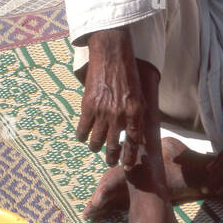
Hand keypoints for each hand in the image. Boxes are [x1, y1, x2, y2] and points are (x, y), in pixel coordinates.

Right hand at [76, 27, 148, 167]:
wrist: (111, 55)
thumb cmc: (128, 74)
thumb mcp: (140, 96)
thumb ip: (138, 116)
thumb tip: (138, 134)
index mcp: (134, 113)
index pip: (133, 142)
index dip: (129, 157)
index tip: (127, 167)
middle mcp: (119, 115)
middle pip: (113, 146)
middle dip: (112, 157)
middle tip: (111, 161)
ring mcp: (102, 112)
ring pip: (96, 141)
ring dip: (96, 148)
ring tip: (96, 149)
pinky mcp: (88, 106)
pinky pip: (83, 129)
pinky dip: (82, 136)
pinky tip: (83, 137)